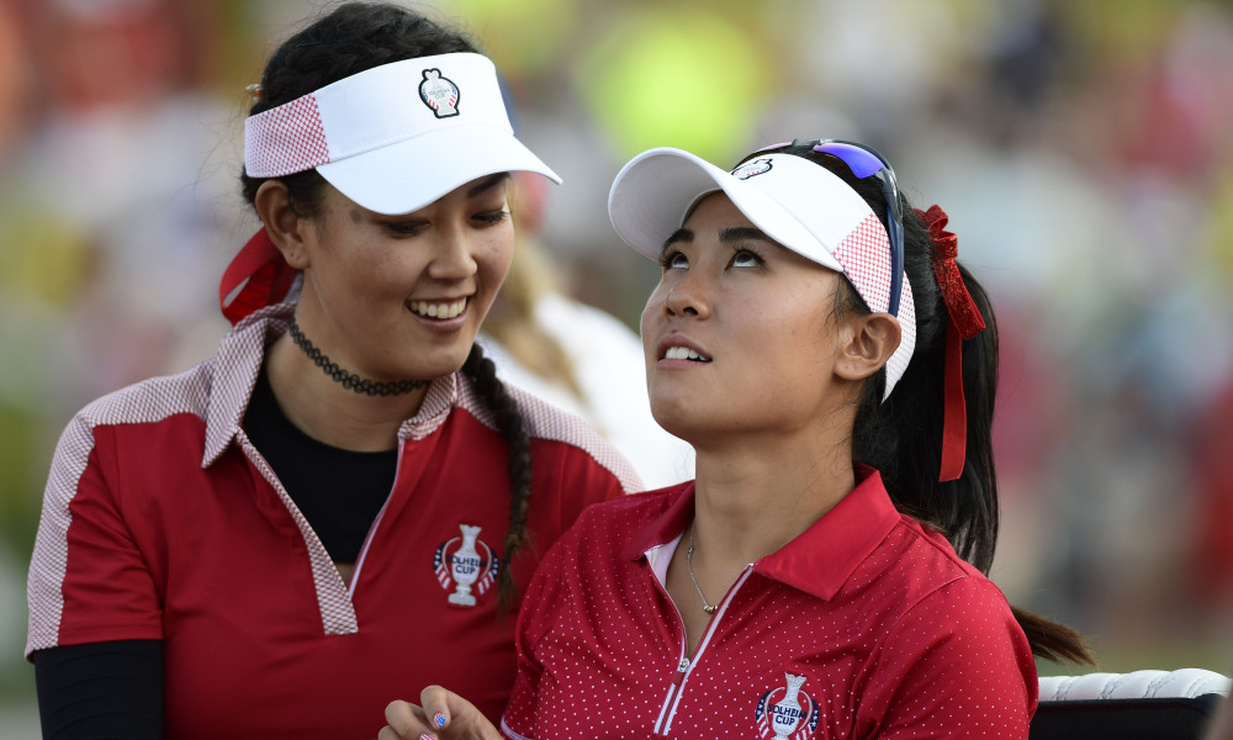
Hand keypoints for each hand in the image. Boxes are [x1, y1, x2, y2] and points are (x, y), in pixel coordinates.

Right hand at [378, 685, 502, 739]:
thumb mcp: (486, 739)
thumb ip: (477, 735)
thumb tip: (444, 727)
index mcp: (448, 712)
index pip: (432, 693)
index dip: (433, 704)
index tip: (442, 724)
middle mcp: (424, 723)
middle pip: (396, 708)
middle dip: (407, 724)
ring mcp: (410, 738)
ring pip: (385, 732)